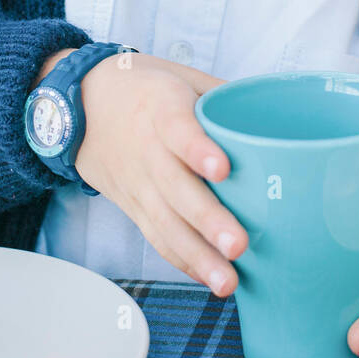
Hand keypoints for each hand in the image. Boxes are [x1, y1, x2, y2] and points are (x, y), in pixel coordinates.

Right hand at [32, 47, 244, 296]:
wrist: (81, 101)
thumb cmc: (144, 86)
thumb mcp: (182, 76)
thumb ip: (226, 98)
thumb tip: (276, 122)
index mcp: (160, 106)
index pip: (177, 128)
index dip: (198, 149)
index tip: (223, 170)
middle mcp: (145, 148)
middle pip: (174, 187)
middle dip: (207, 219)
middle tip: (238, 245)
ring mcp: (136, 181)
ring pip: (164, 221)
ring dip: (197, 255)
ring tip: (227, 281)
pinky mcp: (132, 205)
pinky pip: (156, 235)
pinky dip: (182, 259)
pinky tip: (208, 277)